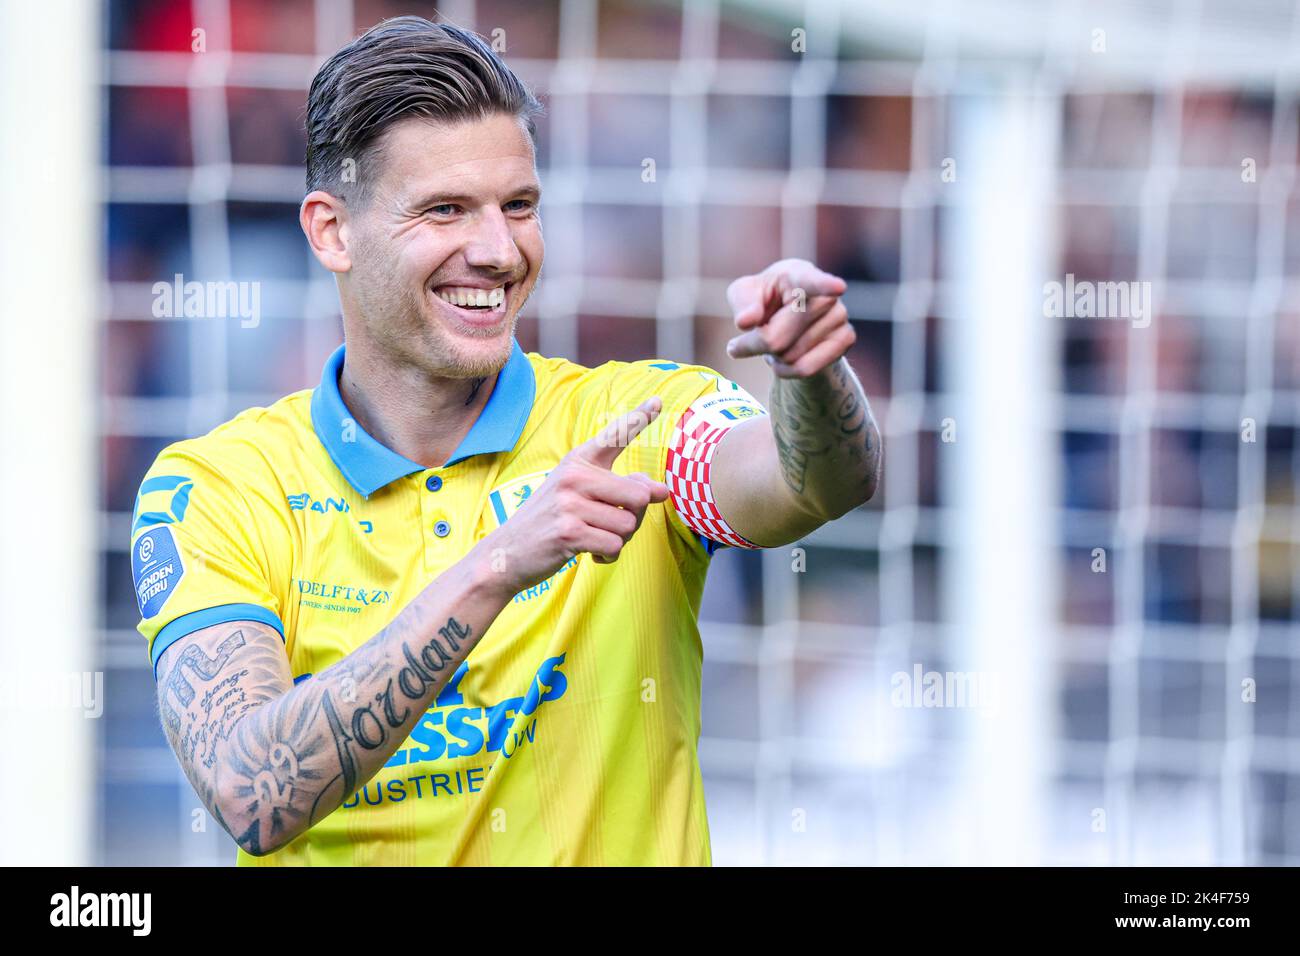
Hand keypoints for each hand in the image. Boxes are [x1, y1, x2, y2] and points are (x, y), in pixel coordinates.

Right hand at [479, 397, 670, 593]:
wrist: (507, 552)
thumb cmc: (552, 521)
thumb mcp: (581, 494)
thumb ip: (620, 488)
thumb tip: (662, 491)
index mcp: (578, 461)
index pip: (614, 435)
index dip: (638, 418)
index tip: (657, 401)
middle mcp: (574, 475)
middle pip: (640, 495)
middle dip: (635, 517)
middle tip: (609, 524)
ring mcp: (570, 503)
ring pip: (629, 525)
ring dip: (619, 539)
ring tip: (593, 537)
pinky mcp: (568, 532)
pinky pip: (614, 546)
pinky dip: (608, 556)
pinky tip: (588, 552)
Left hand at [724, 258, 853, 377]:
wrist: (790, 318)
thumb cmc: (763, 300)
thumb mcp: (744, 294)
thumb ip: (742, 303)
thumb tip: (746, 321)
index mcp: (799, 275)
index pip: (812, 282)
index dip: (825, 285)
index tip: (838, 287)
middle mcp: (825, 295)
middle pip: (776, 339)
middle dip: (756, 344)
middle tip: (756, 332)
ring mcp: (839, 316)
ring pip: (789, 357)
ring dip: (773, 356)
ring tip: (778, 339)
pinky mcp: (846, 339)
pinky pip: (805, 369)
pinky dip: (786, 370)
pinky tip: (787, 356)